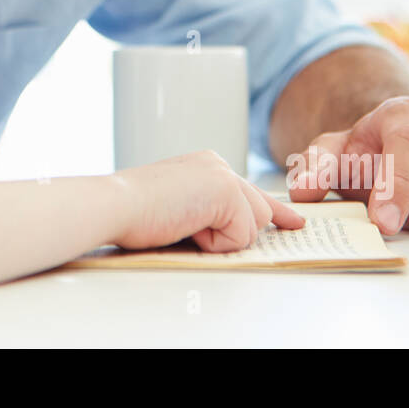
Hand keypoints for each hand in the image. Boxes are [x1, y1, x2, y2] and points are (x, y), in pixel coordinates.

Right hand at [112, 150, 304, 252]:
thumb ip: (209, 211)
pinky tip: (186, 227)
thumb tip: (235, 231)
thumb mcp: (180, 206)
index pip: (250, 191)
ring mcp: (224, 175)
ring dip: (220, 239)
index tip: (293, 221)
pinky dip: (214, 243)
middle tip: (211, 231)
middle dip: (238, 233)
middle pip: (259, 212)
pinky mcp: (227, 191)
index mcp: (206, 165)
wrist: (115, 205)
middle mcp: (218, 164)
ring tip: (183, 226)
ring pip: (253, 226)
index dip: (274, 211)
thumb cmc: (134, 213)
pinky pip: (240, 236)